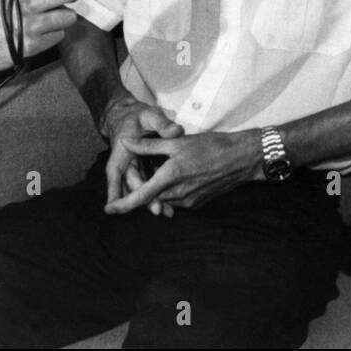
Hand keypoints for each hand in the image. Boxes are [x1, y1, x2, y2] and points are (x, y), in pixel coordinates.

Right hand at [100, 99, 183, 216]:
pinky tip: (169, 204)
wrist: (130, 117)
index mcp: (122, 151)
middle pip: (130, 185)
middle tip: (159, 210)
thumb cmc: (138, 116)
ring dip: (149, 201)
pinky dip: (155, 194)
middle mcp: (124, 163)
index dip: (117, 189)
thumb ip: (162, 123)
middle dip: (142, 200)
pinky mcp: (141, 172)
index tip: (117, 206)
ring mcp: (132, 169)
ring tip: (166, 212)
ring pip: (138, 188)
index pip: (116, 172)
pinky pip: (146, 185)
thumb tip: (176, 131)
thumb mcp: (149, 116)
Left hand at [108, 129, 261, 214]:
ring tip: (163, 170)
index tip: (108, 209)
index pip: (140, 197)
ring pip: (163, 199)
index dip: (122, 205)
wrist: (241, 159)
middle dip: (142, 191)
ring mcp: (189, 202)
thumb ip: (149, 145)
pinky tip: (179, 175)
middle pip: (151, 199)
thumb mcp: (178, 141)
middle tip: (142, 173)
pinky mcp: (197, 204)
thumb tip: (126, 143)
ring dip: (158, 190)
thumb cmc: (212, 146)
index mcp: (170, 177)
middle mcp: (178, 194)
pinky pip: (177, 201)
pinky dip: (171, 191)